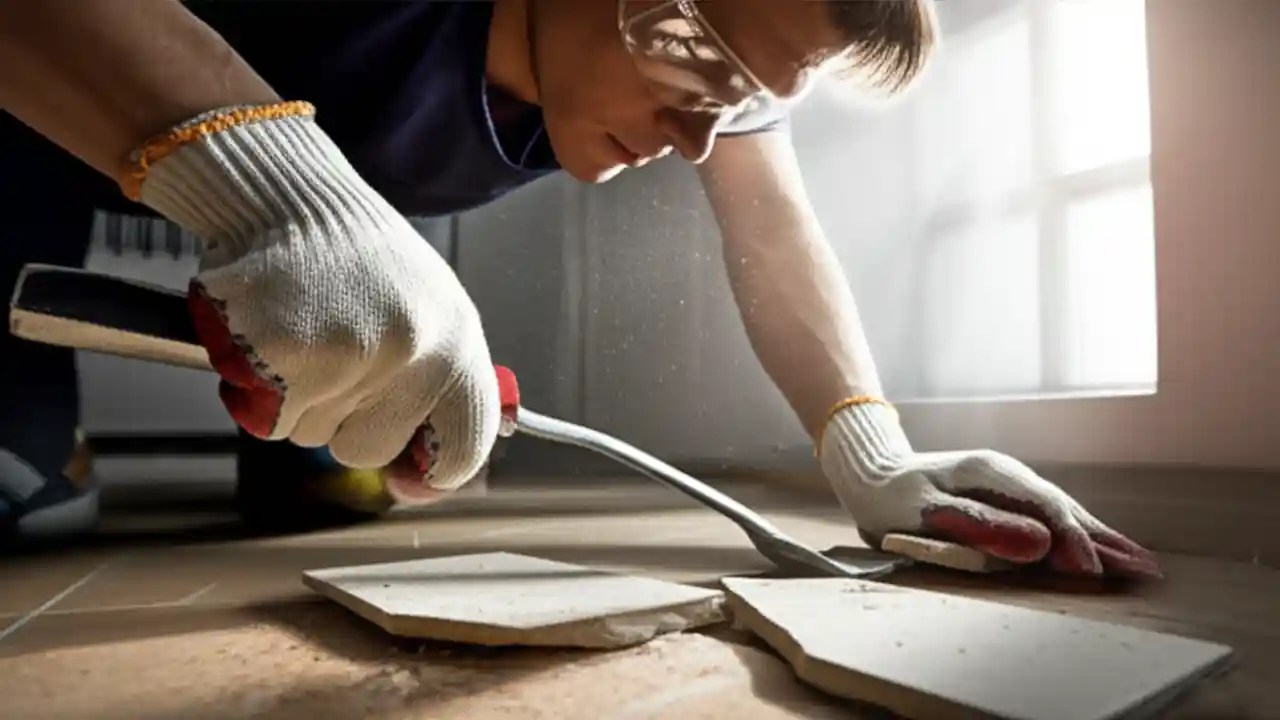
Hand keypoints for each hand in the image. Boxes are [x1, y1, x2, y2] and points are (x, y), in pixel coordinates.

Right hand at [129, 102, 498, 500]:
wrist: (291, 196)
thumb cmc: (357, 257)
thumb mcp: (428, 309)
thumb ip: (438, 383)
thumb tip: (430, 473)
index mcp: (457, 340)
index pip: (467, 444)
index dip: (436, 472)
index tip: (413, 476)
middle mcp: (415, 353)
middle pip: (370, 450)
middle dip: (343, 422)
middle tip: (332, 360)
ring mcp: (353, 356)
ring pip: (312, 436)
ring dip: (297, 399)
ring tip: (303, 333)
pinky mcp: (291, 356)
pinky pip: (268, 419)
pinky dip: (256, 390)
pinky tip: (269, 337)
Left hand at [818, 401, 1161, 577]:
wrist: (871, 473)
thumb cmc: (890, 495)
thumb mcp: (924, 511)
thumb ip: (978, 524)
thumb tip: (1037, 543)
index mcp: (991, 472)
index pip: (1046, 508)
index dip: (1072, 542)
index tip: (1092, 574)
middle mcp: (1008, 474)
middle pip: (1066, 510)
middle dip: (1106, 542)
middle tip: (1149, 573)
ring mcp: (1010, 485)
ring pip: (1065, 515)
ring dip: (1103, 541)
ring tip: (1142, 566)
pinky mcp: (1007, 500)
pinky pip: (1051, 520)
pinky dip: (1080, 538)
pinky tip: (1102, 552)